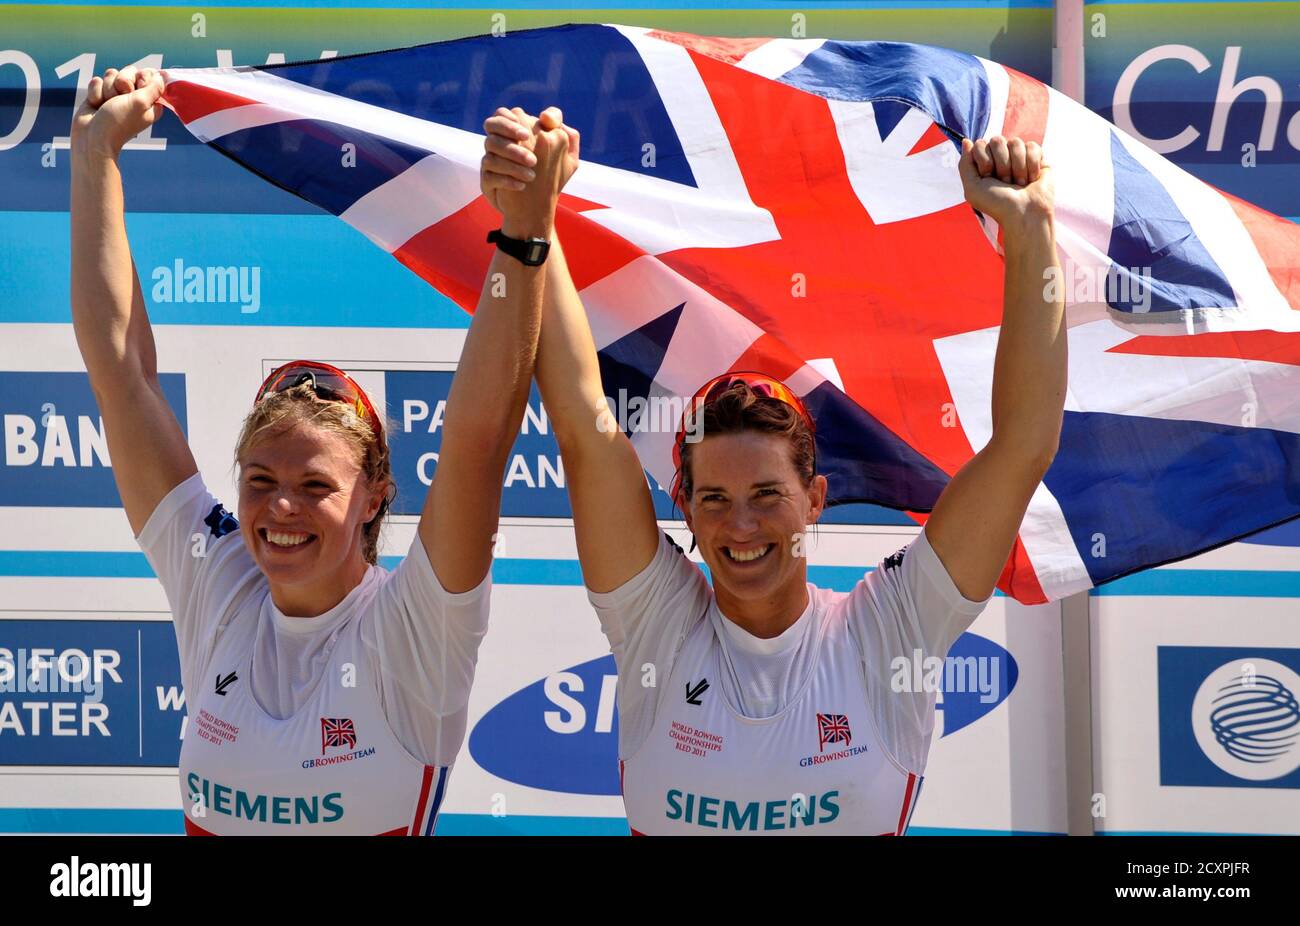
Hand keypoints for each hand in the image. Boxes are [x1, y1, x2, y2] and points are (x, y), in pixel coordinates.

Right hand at [70, 65, 166, 159]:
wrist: (93, 137)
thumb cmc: (119, 122)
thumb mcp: (141, 103)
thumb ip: (154, 87)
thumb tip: (163, 75)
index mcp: (150, 100)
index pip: (149, 74)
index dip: (141, 77)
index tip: (136, 88)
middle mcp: (134, 97)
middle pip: (128, 70)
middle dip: (122, 82)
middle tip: (121, 98)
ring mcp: (116, 95)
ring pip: (111, 74)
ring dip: (108, 89)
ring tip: (107, 105)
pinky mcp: (101, 95)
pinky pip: (97, 80)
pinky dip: (95, 92)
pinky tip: (97, 105)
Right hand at [480, 105, 579, 237]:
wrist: (535, 210)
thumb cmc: (552, 177)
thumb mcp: (566, 157)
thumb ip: (566, 133)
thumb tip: (546, 116)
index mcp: (516, 134)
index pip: (503, 114)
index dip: (511, 120)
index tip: (527, 134)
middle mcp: (500, 145)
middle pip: (491, 125)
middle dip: (508, 131)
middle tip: (527, 143)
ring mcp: (491, 163)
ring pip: (491, 152)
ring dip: (512, 161)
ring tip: (532, 174)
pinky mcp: (486, 182)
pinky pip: (489, 176)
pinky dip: (507, 180)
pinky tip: (522, 186)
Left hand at [958, 136, 1054, 227]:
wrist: (1024, 214)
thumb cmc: (997, 204)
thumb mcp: (972, 188)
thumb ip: (965, 165)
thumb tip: (966, 141)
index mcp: (985, 163)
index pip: (980, 144)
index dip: (984, 160)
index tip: (988, 177)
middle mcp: (1001, 157)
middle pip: (997, 140)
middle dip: (1001, 164)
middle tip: (1005, 182)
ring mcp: (1019, 156)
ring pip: (1016, 142)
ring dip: (1017, 167)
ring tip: (1019, 183)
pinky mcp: (1037, 157)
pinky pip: (1032, 146)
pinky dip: (1031, 164)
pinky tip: (1031, 178)